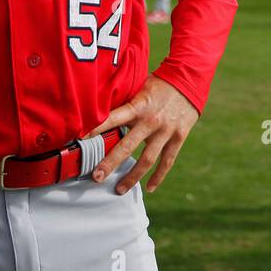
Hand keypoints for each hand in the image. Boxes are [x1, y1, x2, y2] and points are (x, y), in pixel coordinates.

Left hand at [87, 74, 198, 194]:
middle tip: (96, 177)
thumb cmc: (158, 84)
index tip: (80, 140)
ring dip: (132, 177)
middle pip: (127, 146)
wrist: (189, 80)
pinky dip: (158, 177)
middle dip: (110, 163)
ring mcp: (166, 131)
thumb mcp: (139, 86)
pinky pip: (167, 161)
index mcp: (138, 106)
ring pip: (147, 160)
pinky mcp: (178, 137)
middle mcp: (150, 121)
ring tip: (119, 190)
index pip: (112, 119)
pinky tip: (149, 188)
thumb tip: (100, 107)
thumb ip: (124, 100)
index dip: (96, 129)